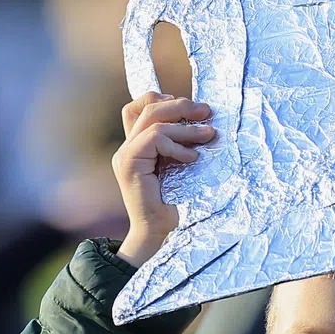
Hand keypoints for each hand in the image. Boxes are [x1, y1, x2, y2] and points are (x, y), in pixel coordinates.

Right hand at [111, 92, 216, 266]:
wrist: (159, 234)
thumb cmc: (174, 205)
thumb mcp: (179, 168)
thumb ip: (179, 146)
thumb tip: (203, 121)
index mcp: (136, 145)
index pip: (140, 106)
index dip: (164, 98)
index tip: (192, 108)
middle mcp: (127, 147)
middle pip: (148, 106)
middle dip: (181, 105)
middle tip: (207, 112)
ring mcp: (125, 155)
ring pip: (154, 120)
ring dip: (186, 126)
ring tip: (209, 135)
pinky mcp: (130, 164)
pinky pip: (155, 138)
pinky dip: (178, 145)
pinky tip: (192, 159)